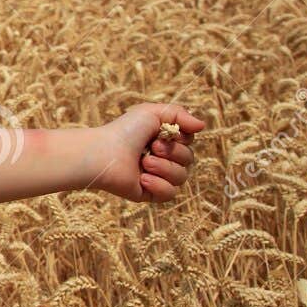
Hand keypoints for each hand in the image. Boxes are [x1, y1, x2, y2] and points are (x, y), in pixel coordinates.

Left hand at [91, 102, 205, 203]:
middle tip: (151, 148)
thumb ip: (179, 114)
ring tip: (144, 163)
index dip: (181, 139)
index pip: (188, 143)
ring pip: (181, 177)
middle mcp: (160, 158)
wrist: (104, 154)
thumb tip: (202, 126)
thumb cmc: (125, 131)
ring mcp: (155, 176)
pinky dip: (159, 185)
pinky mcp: (149, 193)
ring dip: (164, 168)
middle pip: (189, 160)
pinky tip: (143, 179)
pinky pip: (170, 194)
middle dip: (173, 153)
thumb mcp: (152, 113)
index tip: (164, 133)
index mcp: (162, 140)